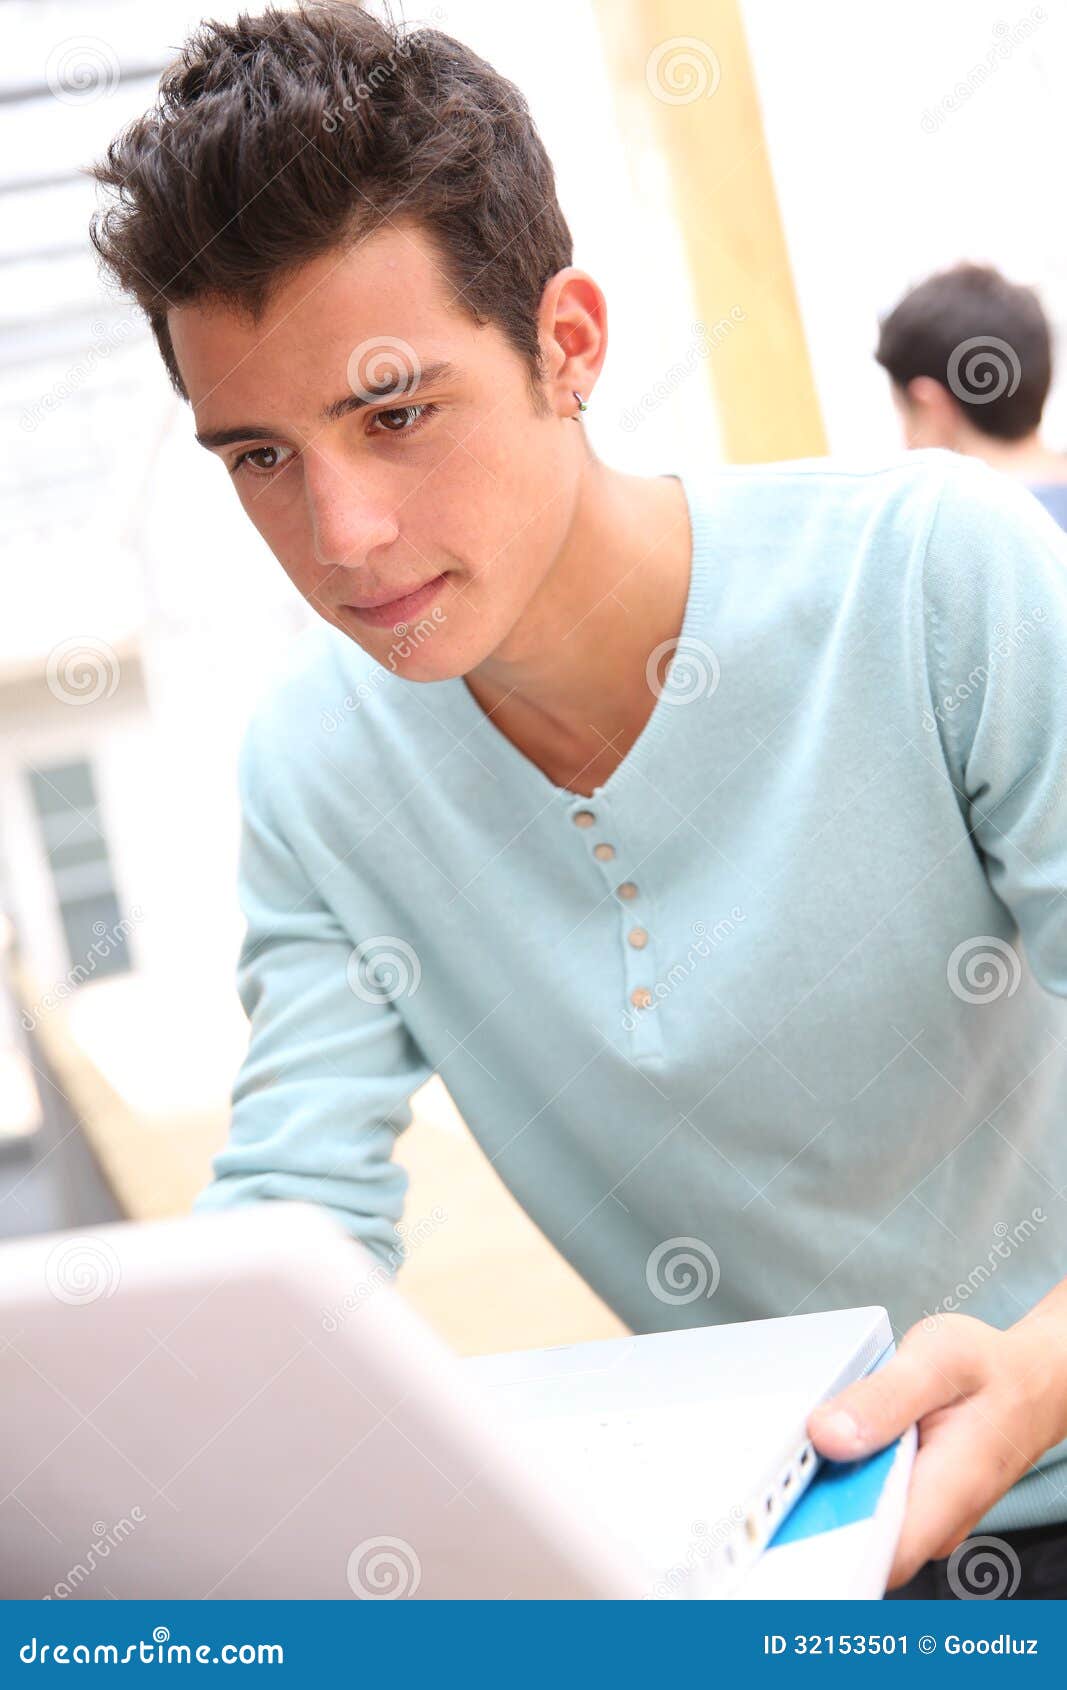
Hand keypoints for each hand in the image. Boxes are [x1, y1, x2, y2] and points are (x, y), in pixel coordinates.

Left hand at [806, 1310, 1066, 1587]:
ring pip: (857, 1529)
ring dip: (818, 1500)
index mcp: (946, 1492)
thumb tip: (828, 1434)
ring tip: (790, 1460)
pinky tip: (816, 1454)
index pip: (879, 1556)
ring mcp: (923, 1517)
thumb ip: (884, 1397)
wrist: (1030, 1380)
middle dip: (807, 1520)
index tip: (779, 1524)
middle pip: (857, 1547)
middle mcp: (935, 1521)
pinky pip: (863, 1508)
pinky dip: (836, 1485)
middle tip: (771, 1479)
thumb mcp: (939, 1360)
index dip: (821, 1552)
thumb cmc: (991, 1369)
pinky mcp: (911, 1504)